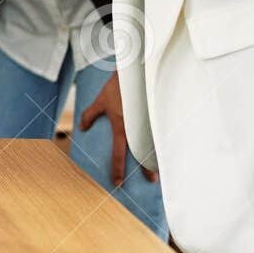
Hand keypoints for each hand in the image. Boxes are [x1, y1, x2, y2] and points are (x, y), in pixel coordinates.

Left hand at [78, 72, 158, 187]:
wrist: (135, 70)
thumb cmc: (117, 85)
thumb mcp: (100, 100)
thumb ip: (90, 114)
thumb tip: (83, 128)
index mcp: (121, 125)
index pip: (118, 152)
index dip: (117, 169)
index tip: (117, 182)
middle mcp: (136, 126)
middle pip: (142, 153)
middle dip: (147, 168)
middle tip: (151, 179)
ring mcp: (148, 121)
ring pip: (155, 144)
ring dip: (159, 157)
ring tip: (163, 166)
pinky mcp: (158, 114)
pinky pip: (162, 132)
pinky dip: (165, 141)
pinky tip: (170, 148)